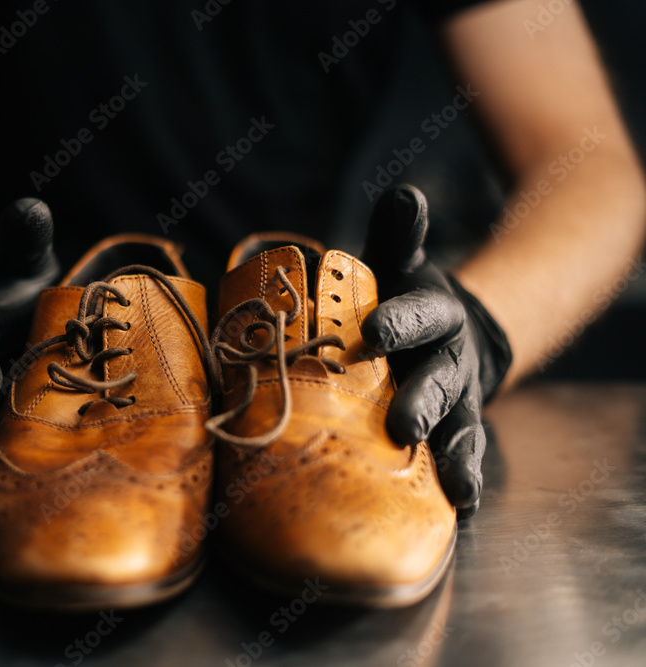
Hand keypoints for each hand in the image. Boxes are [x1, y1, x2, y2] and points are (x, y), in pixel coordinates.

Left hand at [360, 184, 510, 516]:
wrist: (450, 335)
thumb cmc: (406, 300)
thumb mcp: (403, 264)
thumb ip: (400, 234)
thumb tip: (406, 193)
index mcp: (431, 317)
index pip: (417, 317)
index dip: (399, 323)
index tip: (374, 333)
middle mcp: (448, 361)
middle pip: (440, 381)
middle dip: (423, 401)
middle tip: (403, 423)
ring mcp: (455, 401)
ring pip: (460, 427)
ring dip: (456, 453)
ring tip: (456, 484)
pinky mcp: (452, 431)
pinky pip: (458, 455)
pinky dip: (461, 478)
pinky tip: (460, 506)